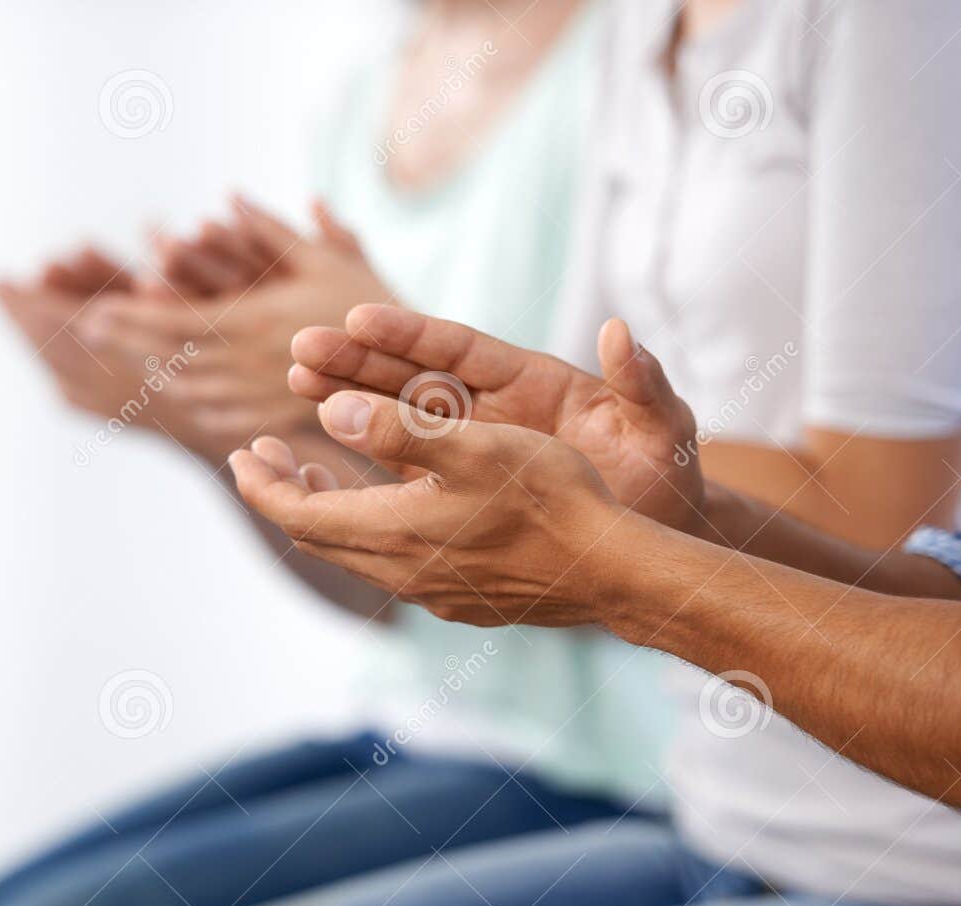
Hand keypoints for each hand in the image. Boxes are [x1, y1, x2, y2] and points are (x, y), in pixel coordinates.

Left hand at [69, 198, 396, 459]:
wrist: (410, 382)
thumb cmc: (370, 312)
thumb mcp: (326, 261)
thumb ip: (272, 232)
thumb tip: (229, 197)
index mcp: (250, 324)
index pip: (172, 322)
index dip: (129, 318)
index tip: (92, 309)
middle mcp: (243, 367)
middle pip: (167, 358)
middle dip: (126, 342)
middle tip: (87, 328)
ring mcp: (254, 400)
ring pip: (187, 389)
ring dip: (155, 371)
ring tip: (127, 354)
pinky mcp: (270, 422)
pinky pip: (216, 415)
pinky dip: (193, 401)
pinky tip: (180, 390)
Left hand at [228, 390, 631, 627]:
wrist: (609, 570)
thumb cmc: (549, 498)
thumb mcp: (474, 447)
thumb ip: (398, 429)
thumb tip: (330, 411)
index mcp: (392, 533)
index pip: (297, 514)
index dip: (262, 483)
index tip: (240, 453)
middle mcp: (401, 572)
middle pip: (316, 536)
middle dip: (283, 493)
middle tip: (263, 455)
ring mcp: (430, 591)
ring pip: (353, 551)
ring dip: (324, 511)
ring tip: (313, 473)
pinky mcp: (459, 599)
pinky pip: (389, 562)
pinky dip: (365, 527)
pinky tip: (386, 507)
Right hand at [288, 305, 707, 531]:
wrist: (654, 533)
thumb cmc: (665, 473)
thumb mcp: (664, 427)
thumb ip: (643, 383)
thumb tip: (622, 334)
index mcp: (535, 380)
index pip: (462, 348)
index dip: (411, 333)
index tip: (358, 318)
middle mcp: (495, 404)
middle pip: (416, 373)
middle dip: (359, 359)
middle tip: (301, 345)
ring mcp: (473, 441)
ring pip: (400, 415)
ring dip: (349, 398)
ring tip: (294, 379)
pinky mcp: (461, 479)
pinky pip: (406, 462)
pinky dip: (368, 451)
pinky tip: (321, 447)